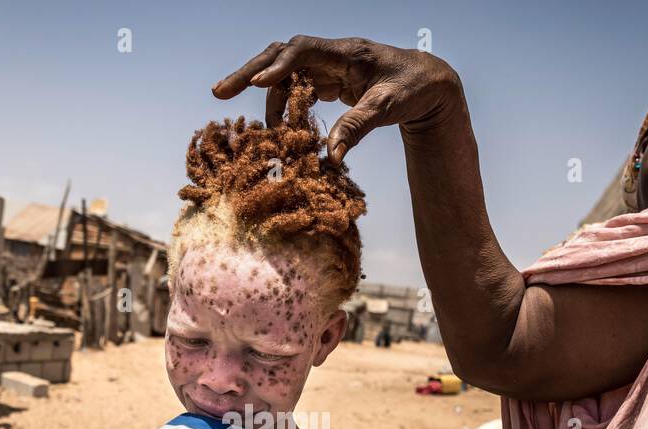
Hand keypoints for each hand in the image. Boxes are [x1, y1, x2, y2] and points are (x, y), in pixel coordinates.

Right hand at [212, 35, 462, 163]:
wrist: (429, 82)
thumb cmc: (413, 89)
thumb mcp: (388, 109)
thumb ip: (357, 127)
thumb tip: (329, 157)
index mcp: (347, 53)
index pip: (302, 51)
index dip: (277, 66)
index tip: (255, 83)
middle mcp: (332, 54)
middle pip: (280, 55)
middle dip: (249, 72)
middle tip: (218, 92)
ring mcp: (329, 66)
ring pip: (285, 74)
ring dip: (269, 99)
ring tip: (267, 132)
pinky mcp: (329, 79)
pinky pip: (297, 87)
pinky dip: (284, 105)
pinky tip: (280, 127)